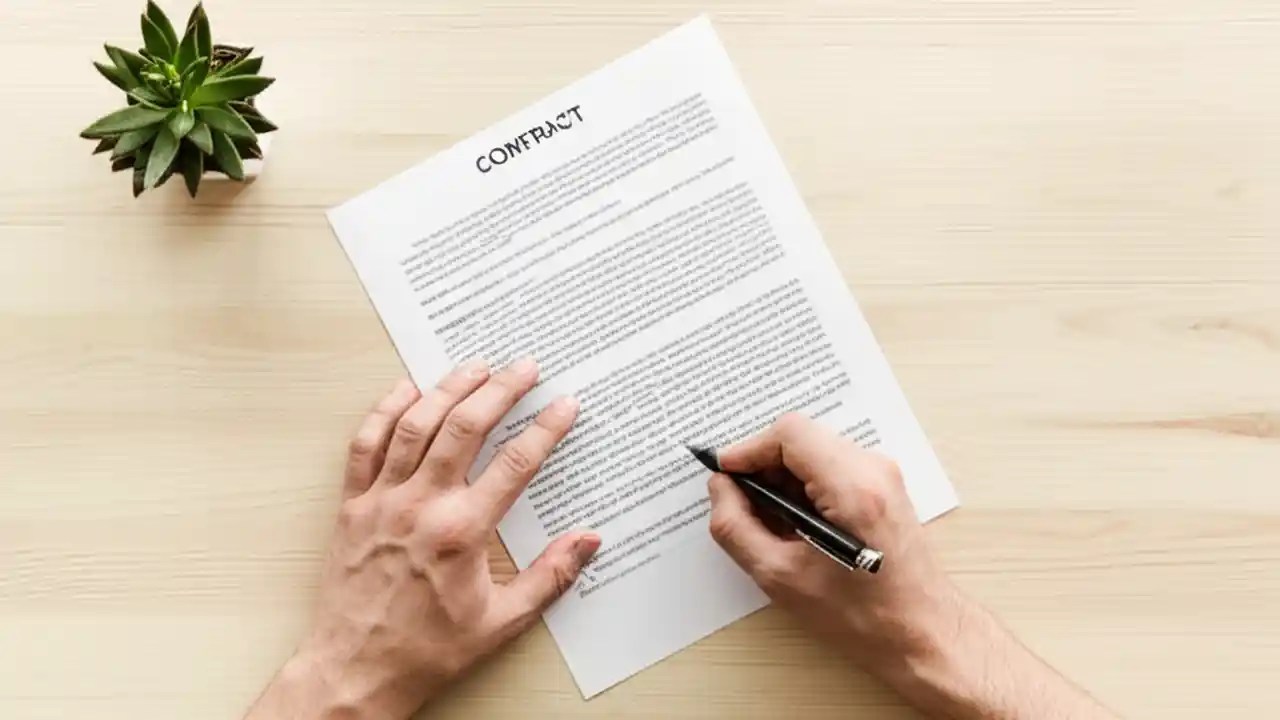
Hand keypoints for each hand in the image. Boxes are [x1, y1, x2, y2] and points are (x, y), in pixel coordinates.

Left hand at [245, 358, 599, 719]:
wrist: (355, 670)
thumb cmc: (426, 650)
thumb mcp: (502, 622)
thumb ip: (551, 576)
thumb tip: (589, 541)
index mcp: (461, 532)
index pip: (514, 464)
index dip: (545, 429)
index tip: (564, 405)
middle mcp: (420, 506)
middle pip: (464, 428)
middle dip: (500, 389)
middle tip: (525, 367)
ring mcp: (381, 501)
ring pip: (415, 425)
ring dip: (448, 388)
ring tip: (476, 366)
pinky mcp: (352, 505)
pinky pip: (365, 444)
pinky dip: (386, 411)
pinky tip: (407, 391)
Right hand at [706, 413, 1115, 718]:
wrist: (922, 632)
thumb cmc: (862, 616)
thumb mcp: (780, 576)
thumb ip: (736, 526)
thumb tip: (721, 490)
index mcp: (852, 488)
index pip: (789, 434)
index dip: (748, 450)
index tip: (725, 474)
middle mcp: (873, 470)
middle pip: (800, 438)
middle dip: (763, 465)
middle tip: (741, 503)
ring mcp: (883, 475)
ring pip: (813, 450)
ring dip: (783, 477)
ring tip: (769, 521)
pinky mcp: (883, 486)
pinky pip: (831, 466)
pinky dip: (804, 485)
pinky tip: (795, 523)